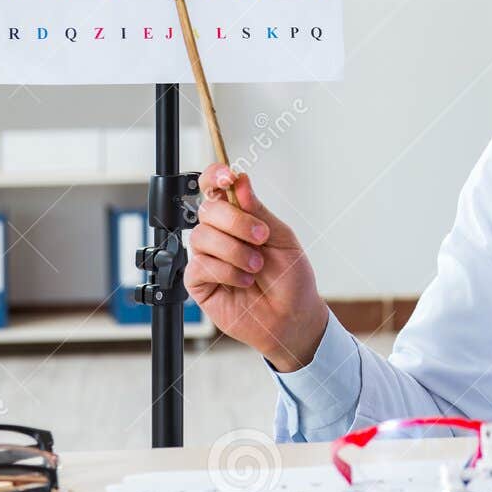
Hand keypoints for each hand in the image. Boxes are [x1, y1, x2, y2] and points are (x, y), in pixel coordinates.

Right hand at [184, 165, 328, 371]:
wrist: (293, 315)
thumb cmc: (290, 278)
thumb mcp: (282, 238)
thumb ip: (258, 211)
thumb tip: (240, 182)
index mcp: (239, 217)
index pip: (214, 187)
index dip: (215, 176)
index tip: (227, 177)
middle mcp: (219, 234)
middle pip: (207, 209)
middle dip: (235, 222)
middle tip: (261, 237)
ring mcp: (207, 257)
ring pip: (201, 237)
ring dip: (235, 251)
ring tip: (256, 267)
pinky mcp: (199, 282)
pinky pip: (200, 266)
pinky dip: (226, 272)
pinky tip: (243, 281)